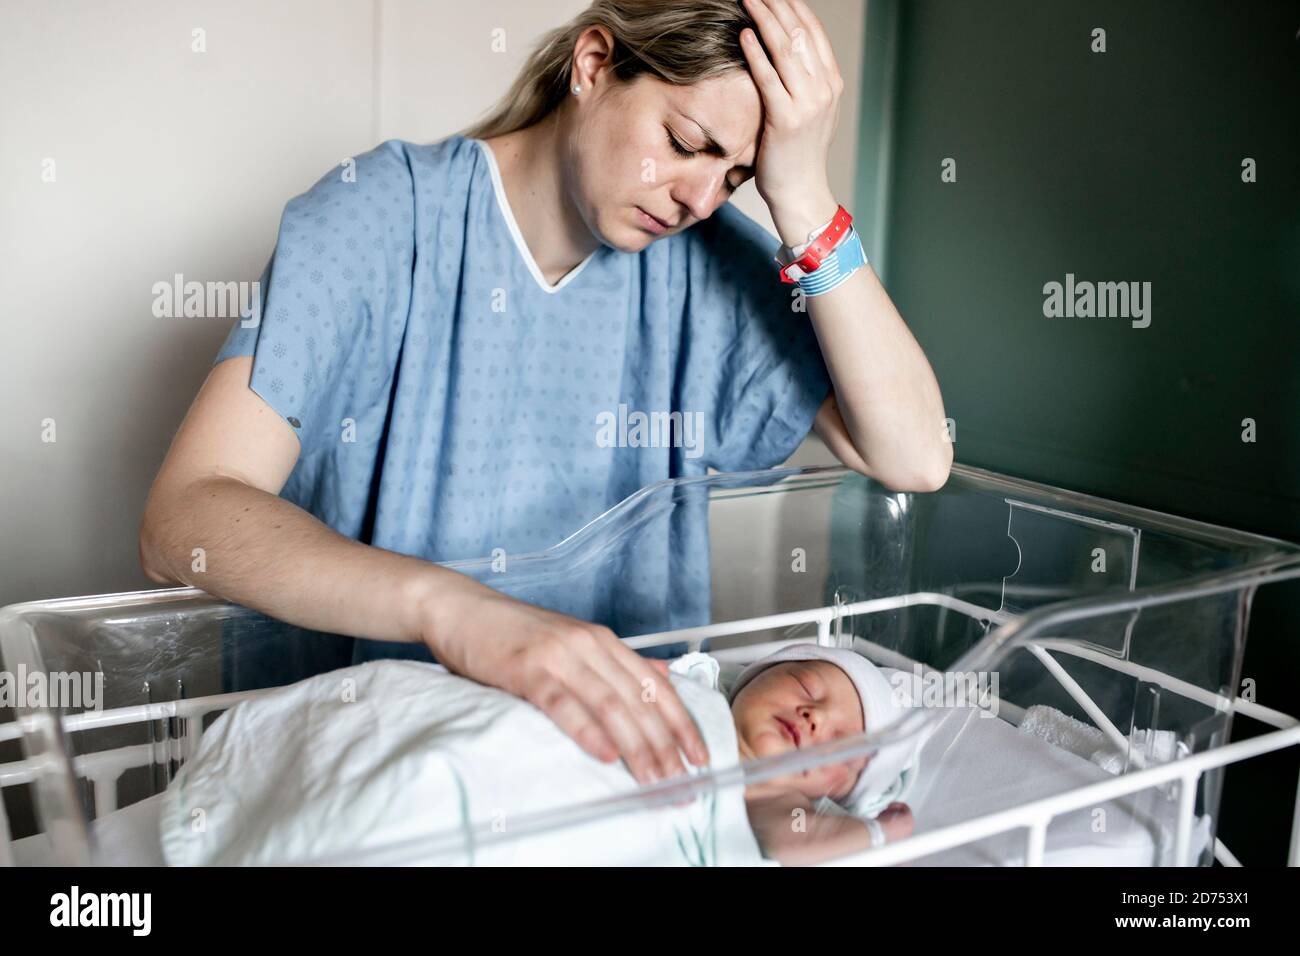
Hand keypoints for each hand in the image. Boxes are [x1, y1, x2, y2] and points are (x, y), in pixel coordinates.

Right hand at [421, 582, 708, 785]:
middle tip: (682, 782)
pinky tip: (606, 754)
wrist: (461, 609)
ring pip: (611, 704)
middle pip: (639, 700)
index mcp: (603, 641)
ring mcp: (559, 655)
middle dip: (666, 746)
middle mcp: (589, 645)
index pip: (655, 686)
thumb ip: (616, 660)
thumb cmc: (513, 632)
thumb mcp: (572, 640)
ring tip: (655, 779)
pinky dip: (589, 730)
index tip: (700, 756)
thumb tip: (661, 672)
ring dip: (638, 746)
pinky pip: (565, 704)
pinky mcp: (528, 669)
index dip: (682, 723)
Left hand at [739, 0, 844, 246]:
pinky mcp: (787, 119)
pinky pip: (769, 78)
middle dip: (777, 4)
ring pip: (786, 49)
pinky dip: (756, 54)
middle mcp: (824, 89)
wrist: (800, 192)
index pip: (813, 31)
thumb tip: (783, 51)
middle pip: (799, 32)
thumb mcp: (808, 112)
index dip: (792, 5)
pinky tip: (744, 35)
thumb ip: (801, 82)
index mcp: (831, 82)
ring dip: (764, 19)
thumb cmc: (796, 154)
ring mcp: (808, 104)